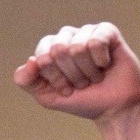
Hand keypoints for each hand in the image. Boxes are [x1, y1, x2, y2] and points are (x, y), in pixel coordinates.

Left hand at [13, 22, 139, 139]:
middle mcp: (66, 36)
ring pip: (78, 47)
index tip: (66, 88)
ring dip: (87, 71)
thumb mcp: (47, 96)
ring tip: (95, 76)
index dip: (55, 78)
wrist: (114, 109)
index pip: (42, 57)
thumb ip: (26, 80)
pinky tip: (106, 64)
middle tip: (82, 82)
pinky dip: (100, 60)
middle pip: (59, 50)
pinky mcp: (107, 31)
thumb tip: (31, 60)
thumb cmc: (81, 100)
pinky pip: (96, 41)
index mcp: (48, 48)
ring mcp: (86, 32)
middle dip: (71, 74)